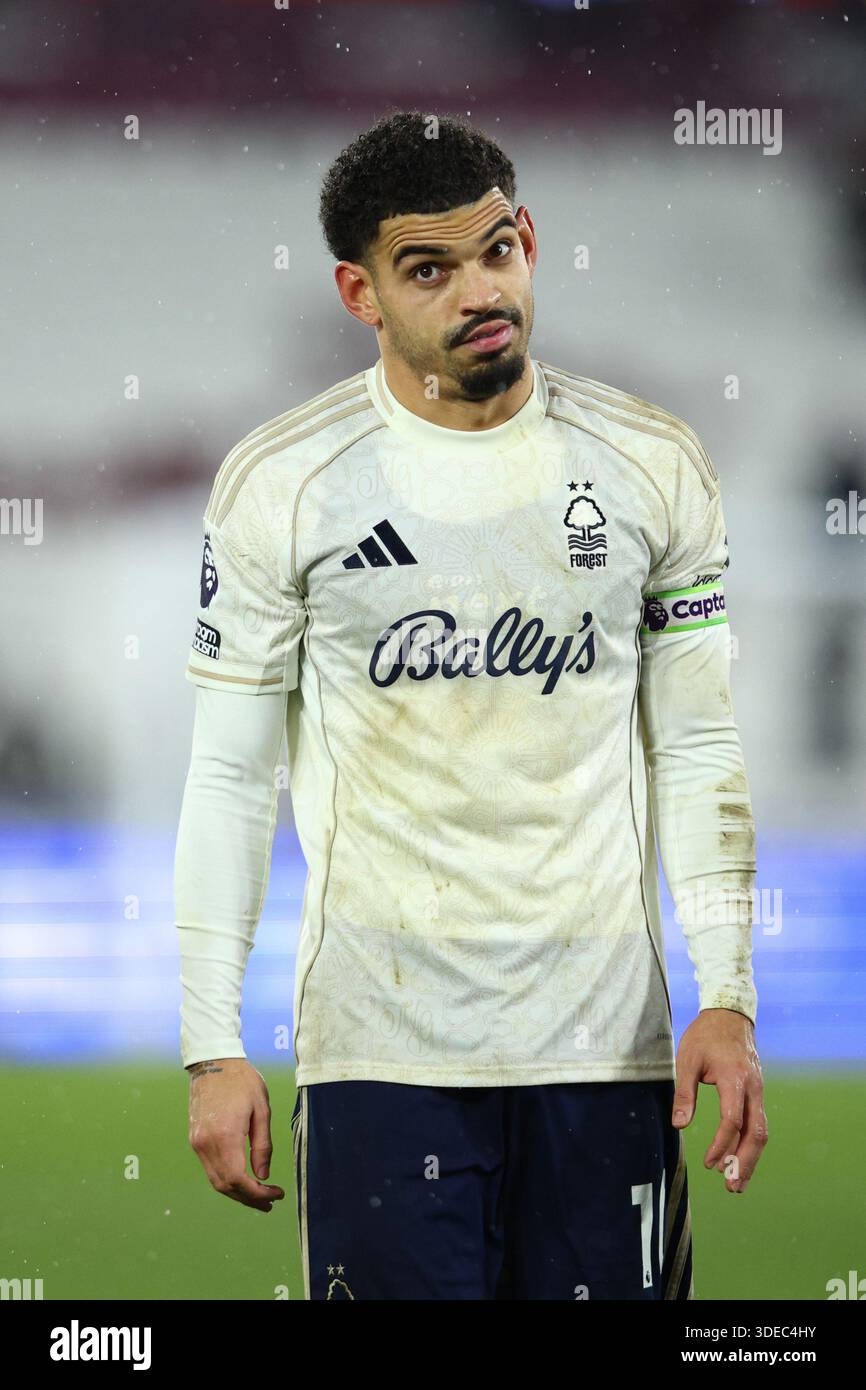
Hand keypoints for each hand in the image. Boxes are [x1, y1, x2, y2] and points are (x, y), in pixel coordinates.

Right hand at [187, 1058, 285, 1211]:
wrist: (213, 1061)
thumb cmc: (242, 1081)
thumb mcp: (262, 1109)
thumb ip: (262, 1145)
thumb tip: (263, 1176)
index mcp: (225, 1135)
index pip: (238, 1179)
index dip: (257, 1194)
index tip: (276, 1194)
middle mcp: (206, 1143)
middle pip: (225, 1186)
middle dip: (248, 1199)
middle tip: (271, 1202)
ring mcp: (197, 1143)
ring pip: (216, 1180)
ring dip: (237, 1192)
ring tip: (259, 1196)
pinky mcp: (194, 1139)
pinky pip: (210, 1168)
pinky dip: (227, 1179)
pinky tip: (243, 1179)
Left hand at [672, 1009, 767, 1193]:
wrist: (730, 1015)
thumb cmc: (705, 1036)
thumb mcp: (688, 1060)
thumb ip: (684, 1093)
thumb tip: (679, 1125)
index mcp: (734, 1078)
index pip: (733, 1120)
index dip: (721, 1145)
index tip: (707, 1163)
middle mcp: (752, 1087)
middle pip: (756, 1132)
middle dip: (744, 1162)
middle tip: (732, 1187)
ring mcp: (758, 1090)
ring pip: (761, 1131)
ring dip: (751, 1158)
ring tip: (738, 1183)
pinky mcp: (757, 1092)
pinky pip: (759, 1122)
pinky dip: (751, 1144)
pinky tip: (741, 1160)